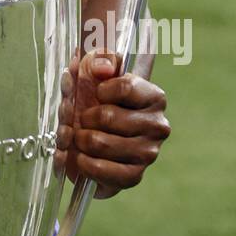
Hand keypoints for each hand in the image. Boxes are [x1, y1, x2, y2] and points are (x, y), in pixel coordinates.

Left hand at [55, 52, 169, 198]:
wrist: (96, 134)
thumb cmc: (99, 98)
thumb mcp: (99, 68)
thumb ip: (101, 58)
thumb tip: (102, 69)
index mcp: (154, 96)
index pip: (124, 86)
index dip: (101, 89)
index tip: (96, 92)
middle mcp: (157, 126)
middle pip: (107, 116)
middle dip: (84, 116)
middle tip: (80, 119)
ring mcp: (148, 153)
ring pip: (101, 143)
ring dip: (80, 139)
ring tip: (78, 136)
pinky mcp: (134, 176)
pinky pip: (106, 172)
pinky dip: (86, 164)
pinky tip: (81, 157)